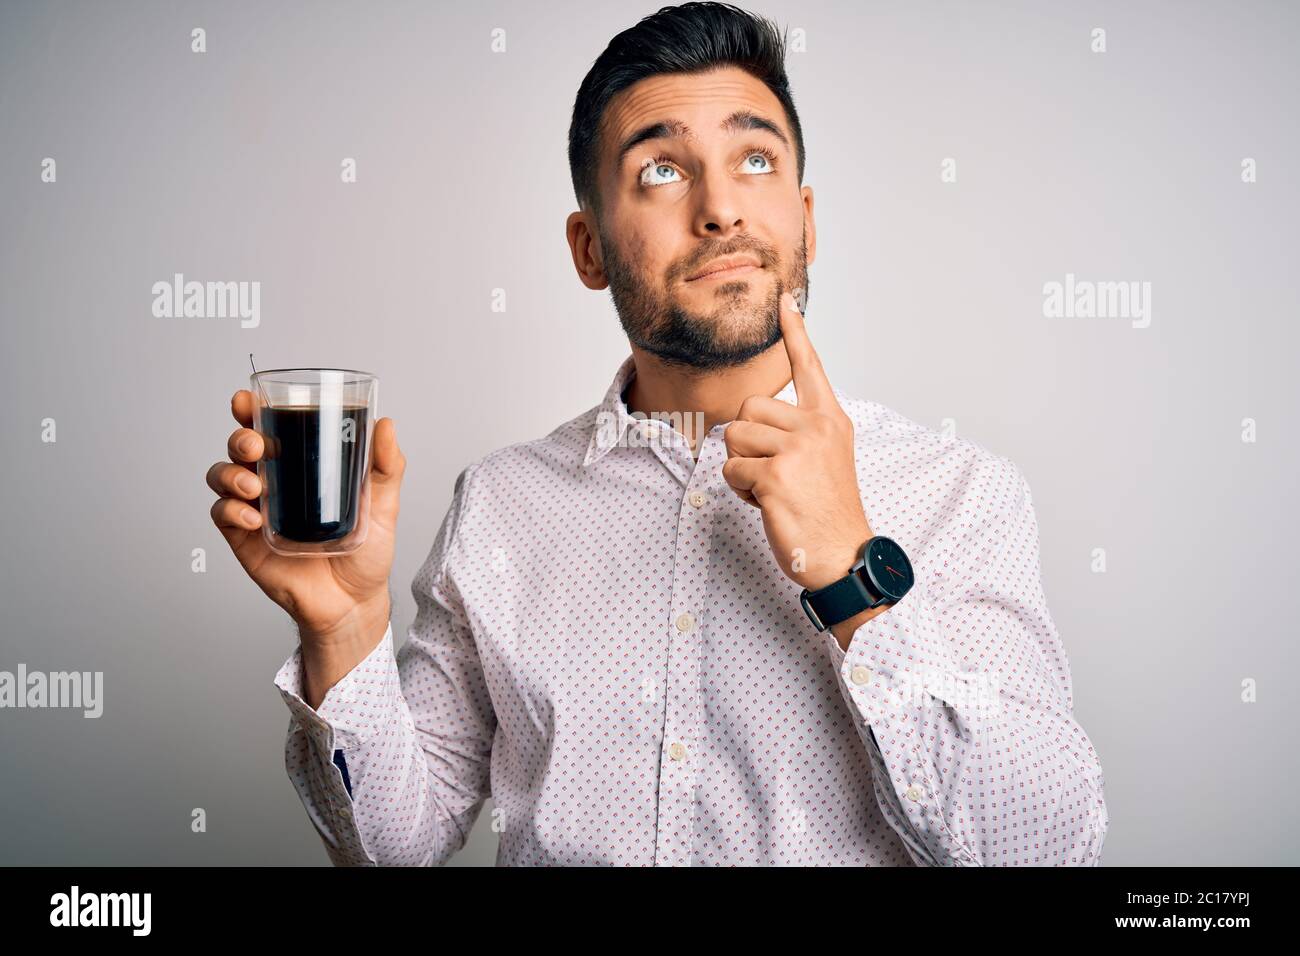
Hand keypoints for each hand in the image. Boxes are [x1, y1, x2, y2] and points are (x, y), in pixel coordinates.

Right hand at [206, 390, 403, 647]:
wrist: (354, 602)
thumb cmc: (366, 552)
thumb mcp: (383, 504)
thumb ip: (386, 466)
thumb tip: (386, 424)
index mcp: (302, 467)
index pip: (271, 429)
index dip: (251, 410)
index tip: (247, 400)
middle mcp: (275, 482)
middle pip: (241, 447)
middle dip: (240, 438)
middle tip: (256, 446)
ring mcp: (257, 510)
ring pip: (222, 475)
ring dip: (231, 474)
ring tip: (256, 487)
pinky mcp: (245, 539)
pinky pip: (223, 515)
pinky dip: (231, 509)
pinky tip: (252, 517)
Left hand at [722, 291, 872, 592]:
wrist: (843, 556)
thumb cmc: (828, 512)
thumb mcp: (827, 459)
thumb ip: (801, 431)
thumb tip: (755, 419)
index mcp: (832, 419)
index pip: (809, 366)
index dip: (795, 333)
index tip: (785, 300)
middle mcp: (817, 427)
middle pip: (749, 407)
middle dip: (749, 443)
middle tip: (777, 474)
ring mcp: (798, 449)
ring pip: (734, 436)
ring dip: (743, 467)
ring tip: (774, 489)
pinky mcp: (776, 474)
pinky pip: (731, 469)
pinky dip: (740, 490)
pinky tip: (769, 504)